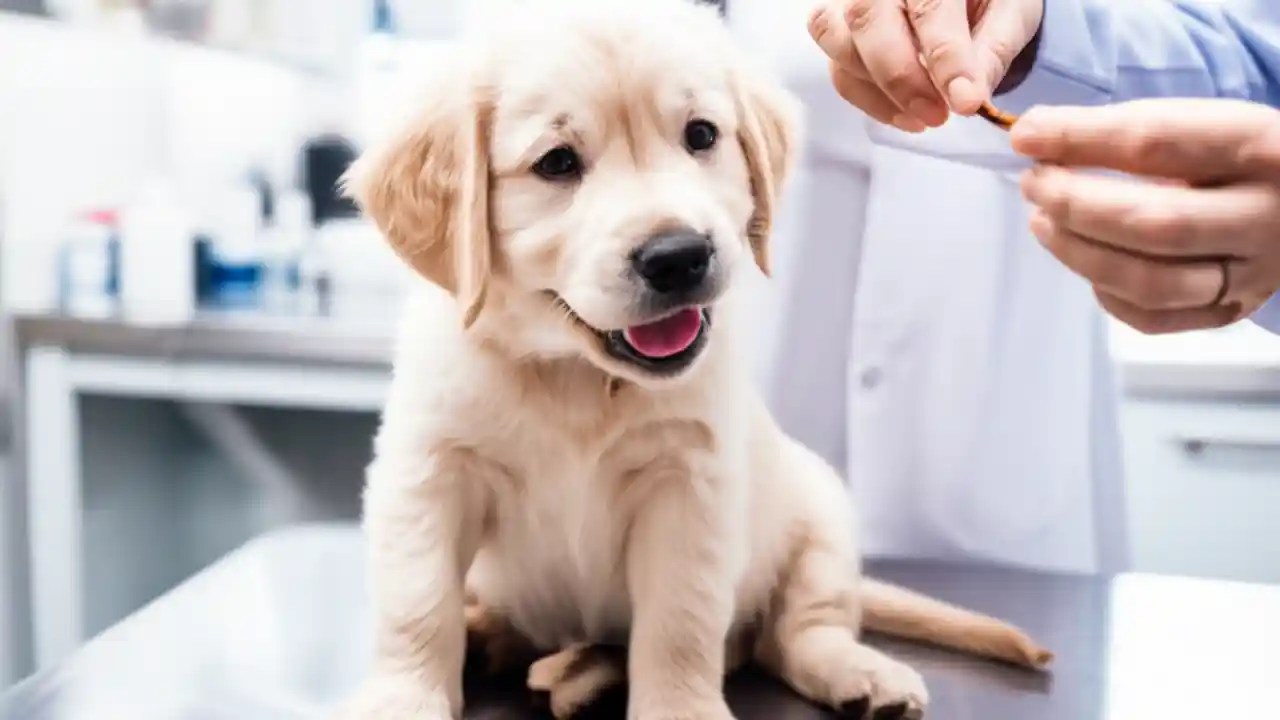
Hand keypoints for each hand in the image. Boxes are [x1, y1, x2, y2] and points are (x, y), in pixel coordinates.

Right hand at [808, 0, 1043, 131]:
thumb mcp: (1009, 13)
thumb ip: (993, 50)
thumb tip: (971, 97)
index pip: (932, 8)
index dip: (948, 59)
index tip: (966, 102)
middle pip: (869, 21)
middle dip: (902, 78)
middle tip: (939, 116)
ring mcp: (849, 2)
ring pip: (841, 46)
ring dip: (881, 91)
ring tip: (924, 116)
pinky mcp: (836, 32)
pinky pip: (839, 72)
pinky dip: (870, 101)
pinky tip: (905, 114)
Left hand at [1013, 99, 1279, 333]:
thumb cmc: (1237, 157)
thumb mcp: (1205, 124)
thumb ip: (1128, 130)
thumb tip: (1033, 135)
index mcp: (1263, 146)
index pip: (1158, 141)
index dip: (1080, 138)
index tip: (1027, 136)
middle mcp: (1267, 216)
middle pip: (1156, 223)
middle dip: (1077, 205)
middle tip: (1034, 185)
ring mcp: (1254, 273)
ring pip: (1152, 282)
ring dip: (1080, 254)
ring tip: (1043, 223)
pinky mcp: (1233, 310)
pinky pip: (1155, 318)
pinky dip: (1107, 293)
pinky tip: (1086, 261)